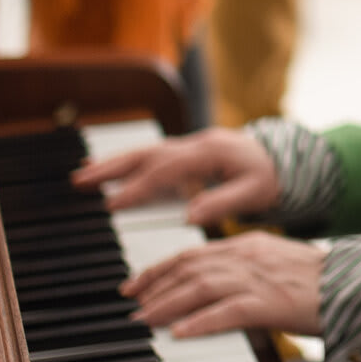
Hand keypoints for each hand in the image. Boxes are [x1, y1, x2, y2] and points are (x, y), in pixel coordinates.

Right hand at [72, 126, 278, 225]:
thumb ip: (223, 203)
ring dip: (112, 163)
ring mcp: (187, 146)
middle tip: (80, 180)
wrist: (280, 157)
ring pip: (143, 152)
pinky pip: (150, 156)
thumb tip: (190, 216)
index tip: (113, 203)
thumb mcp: (255, 192)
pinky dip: (126, 163)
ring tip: (82, 175)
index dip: (138, 186)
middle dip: (111, 167)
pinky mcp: (184, 153)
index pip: (166, 170)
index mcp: (209, 154)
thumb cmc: (268, 176)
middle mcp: (194, 145)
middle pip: (145, 154)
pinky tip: (107, 172)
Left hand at [122, 231, 322, 337]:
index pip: (193, 252)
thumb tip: (215, 290)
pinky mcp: (270, 304)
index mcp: (250, 245)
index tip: (136, 284)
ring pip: (200, 287)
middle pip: (189, 267)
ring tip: (144, 319)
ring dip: (167, 303)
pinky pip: (226, 312)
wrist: (358, 287)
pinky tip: (179, 333)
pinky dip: (200, 322)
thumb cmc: (322, 284)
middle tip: (130, 303)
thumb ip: (247, 272)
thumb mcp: (277, 268)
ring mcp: (259, 279)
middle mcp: (249, 257)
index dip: (160, 268)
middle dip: (154, 285)